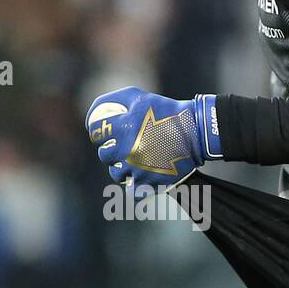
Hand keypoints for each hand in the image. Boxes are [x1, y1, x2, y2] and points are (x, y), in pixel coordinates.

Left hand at [85, 86, 221, 189]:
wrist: (195, 132)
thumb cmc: (166, 111)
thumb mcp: (140, 98)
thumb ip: (113, 100)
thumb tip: (93, 114)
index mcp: (124, 127)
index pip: (96, 131)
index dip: (98, 131)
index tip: (104, 132)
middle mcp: (128, 150)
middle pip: (104, 154)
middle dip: (110, 149)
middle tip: (122, 145)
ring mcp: (137, 169)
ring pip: (115, 173)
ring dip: (121, 167)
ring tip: (134, 160)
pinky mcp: (148, 184)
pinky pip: (131, 189)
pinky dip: (134, 183)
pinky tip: (141, 174)